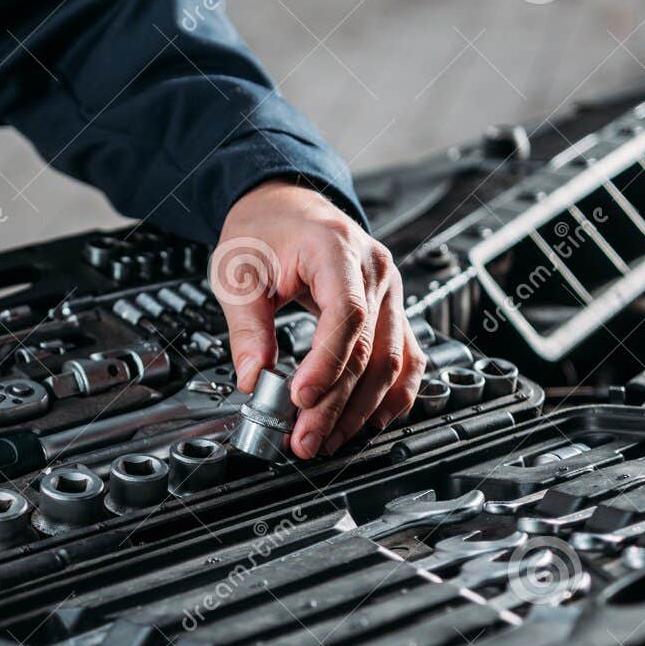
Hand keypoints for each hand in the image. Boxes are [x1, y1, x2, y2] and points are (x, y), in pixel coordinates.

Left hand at [211, 181, 424, 459]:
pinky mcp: (392, 313)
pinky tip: (369, 423)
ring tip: (326, 441)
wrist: (285, 205)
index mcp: (338, 250)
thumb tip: (252, 380)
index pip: (347, 314)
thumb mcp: (238, 271)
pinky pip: (406, 360)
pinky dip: (392, 396)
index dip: (327, 363)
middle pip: (369, 350)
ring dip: (362, 410)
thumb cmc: (264, 229)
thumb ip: (248, 327)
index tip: (299, 399)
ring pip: (392, 363)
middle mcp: (376, 272)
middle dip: (336, 404)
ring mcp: (391, 294)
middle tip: (305, 440)